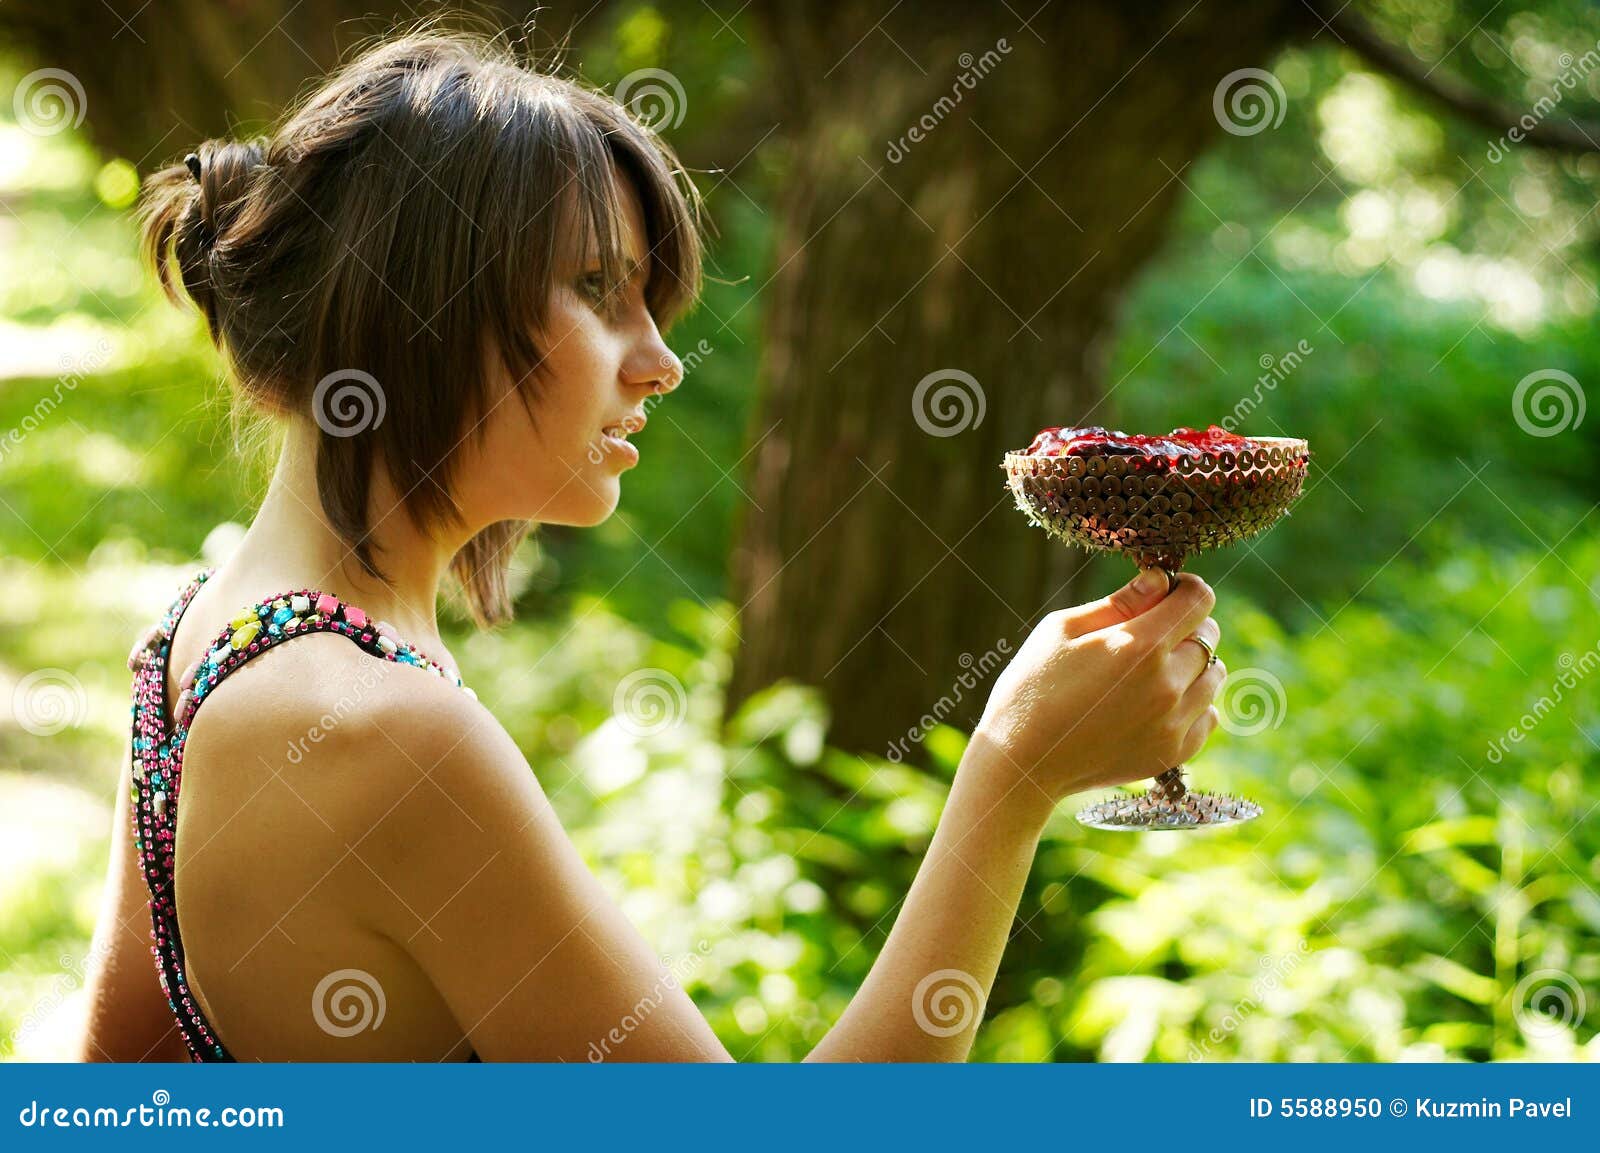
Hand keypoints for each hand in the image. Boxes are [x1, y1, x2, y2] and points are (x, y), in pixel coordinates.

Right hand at [972, 569, 1224, 802]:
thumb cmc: (1033, 686)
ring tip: (1153, 672)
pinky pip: (1208, 715)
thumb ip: (1117, 603)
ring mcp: (1173, 722)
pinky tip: (1157, 704)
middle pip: (1210, 636)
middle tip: (1150, 635)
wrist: (1023, 761)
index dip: (1186, 589)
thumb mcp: (1062, 630)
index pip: (1199, 601)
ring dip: (1193, 665)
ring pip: (1214, 676)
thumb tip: (1160, 580)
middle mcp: (1167, 683)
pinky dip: (1193, 704)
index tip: (1168, 594)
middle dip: (1186, 626)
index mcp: (1140, 645)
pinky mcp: (1173, 753)